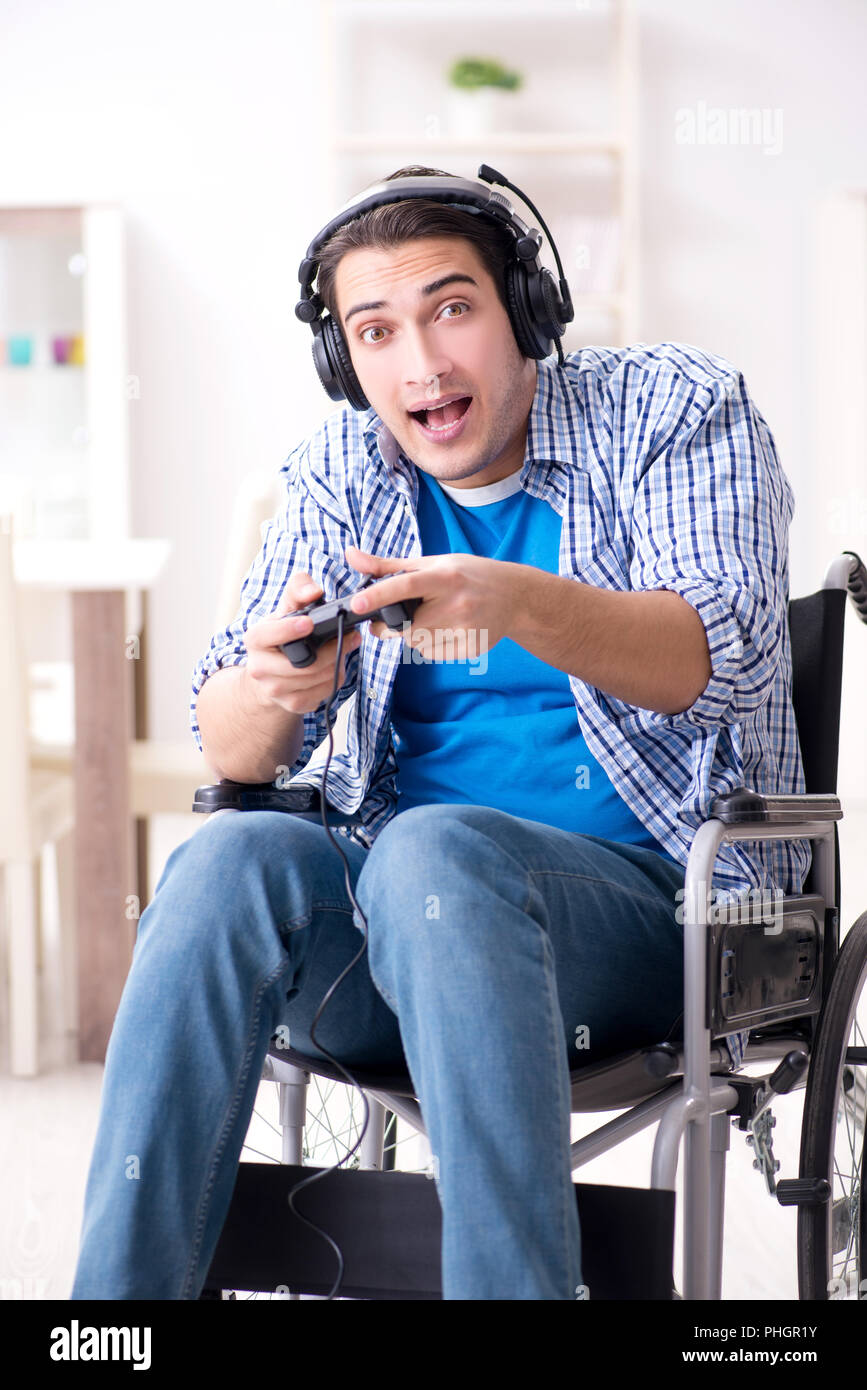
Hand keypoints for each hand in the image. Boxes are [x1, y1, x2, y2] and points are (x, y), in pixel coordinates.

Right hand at [245, 569, 361, 712]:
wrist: (271, 673)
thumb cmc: (282, 634)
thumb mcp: (287, 607)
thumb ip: (299, 589)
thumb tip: (313, 592)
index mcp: (255, 640)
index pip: (267, 635)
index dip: (288, 630)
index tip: (308, 623)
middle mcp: (260, 668)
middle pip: (304, 664)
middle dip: (333, 650)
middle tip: (352, 636)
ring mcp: (275, 690)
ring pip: (318, 679)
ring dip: (338, 663)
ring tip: (344, 649)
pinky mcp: (292, 704)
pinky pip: (323, 693)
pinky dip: (335, 679)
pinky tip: (335, 667)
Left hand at [344, 544, 518, 660]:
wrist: (516, 597)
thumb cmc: (468, 576)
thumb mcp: (433, 563)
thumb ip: (389, 566)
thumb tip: (350, 556)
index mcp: (446, 576)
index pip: (406, 586)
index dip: (379, 596)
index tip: (357, 604)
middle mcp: (458, 603)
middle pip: (406, 627)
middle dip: (391, 625)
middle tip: (393, 617)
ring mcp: (466, 629)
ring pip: (417, 644)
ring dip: (413, 635)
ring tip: (433, 617)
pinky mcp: (472, 648)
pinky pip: (432, 654)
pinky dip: (429, 645)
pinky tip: (446, 630)